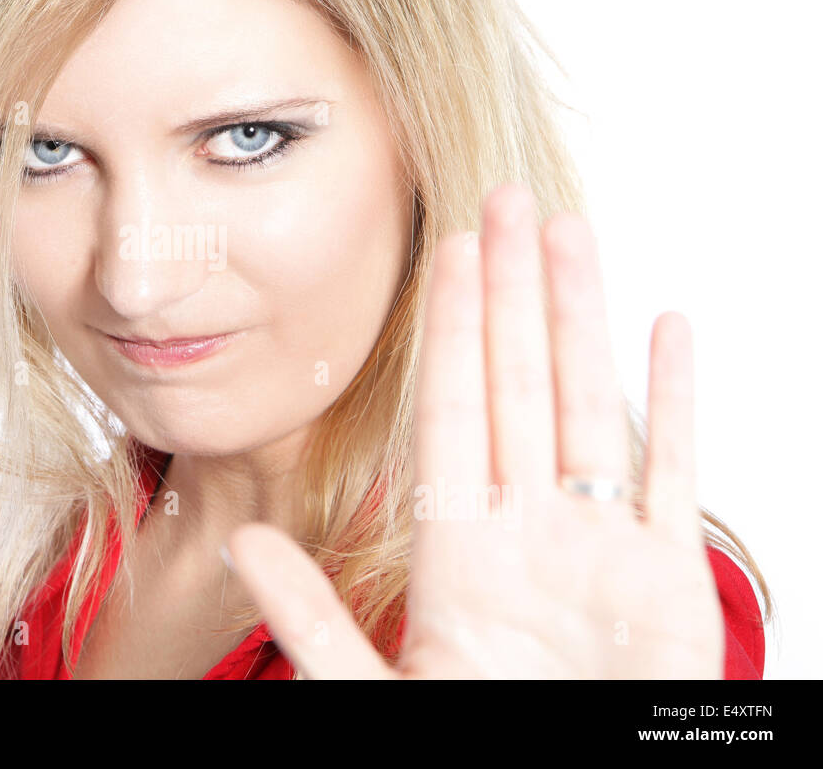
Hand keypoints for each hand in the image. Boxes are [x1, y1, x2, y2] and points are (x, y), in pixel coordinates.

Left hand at [224, 182, 723, 677]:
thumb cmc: (480, 744)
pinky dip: (674, 401)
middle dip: (510, 291)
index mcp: (458, 548)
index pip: (451, 408)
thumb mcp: (375, 686)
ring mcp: (598, 545)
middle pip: (518, 382)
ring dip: (581, 317)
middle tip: (504, 200)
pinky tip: (667, 328)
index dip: (448, 329)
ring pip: (589, 403)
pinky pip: (670, 471)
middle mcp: (527, 528)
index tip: (442, 254)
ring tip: (569, 234)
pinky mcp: (667, 578)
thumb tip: (241, 550)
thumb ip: (311, 616)